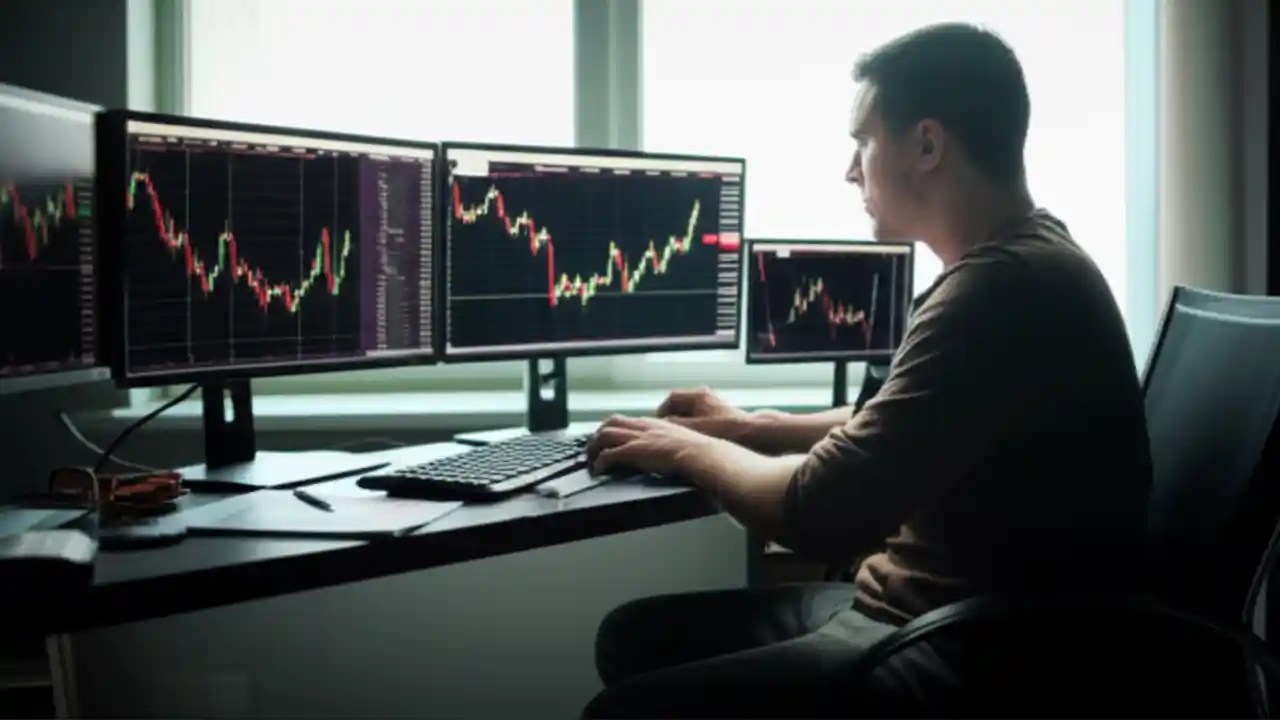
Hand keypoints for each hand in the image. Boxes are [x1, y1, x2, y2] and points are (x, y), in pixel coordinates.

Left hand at [586, 414, 717, 476]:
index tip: (606, 440)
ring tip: (592, 461)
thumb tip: (666, 450)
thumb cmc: (697, 450)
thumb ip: (668, 441)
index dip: (611, 429)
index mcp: (653, 423)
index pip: (624, 420)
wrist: (701, 453)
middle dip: (597, 436)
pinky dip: (600, 462)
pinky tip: (599, 470)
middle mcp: (642, 426)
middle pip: (610, 423)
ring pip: (604, 435)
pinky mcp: (634, 450)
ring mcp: (637, 437)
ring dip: (594, 448)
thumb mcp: (680, 439)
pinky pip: (610, 454)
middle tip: (593, 450)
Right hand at [656, 386, 750, 442]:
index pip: (672, 398)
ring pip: (690, 410)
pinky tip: (694, 437)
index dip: (662, 411)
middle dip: (671, 416)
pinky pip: (699, 416)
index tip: (658, 423)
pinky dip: (693, 424)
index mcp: (697, 395)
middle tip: (666, 430)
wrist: (753, 433)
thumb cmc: (725, 429)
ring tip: (678, 435)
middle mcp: (705, 395)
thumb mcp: (696, 428)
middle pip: (681, 403)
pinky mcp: (720, 413)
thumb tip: (663, 424)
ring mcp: (713, 403)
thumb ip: (677, 425)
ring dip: (682, 421)